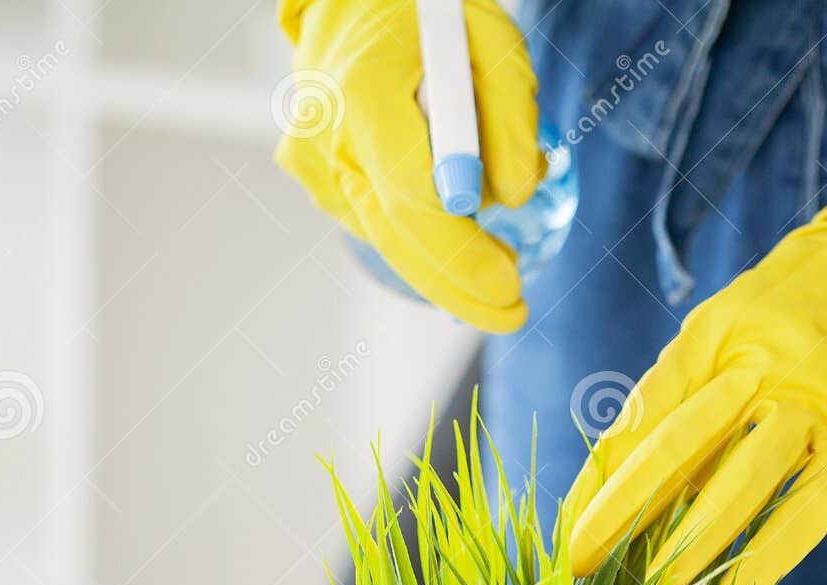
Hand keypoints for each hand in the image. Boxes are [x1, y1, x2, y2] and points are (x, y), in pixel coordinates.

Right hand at [274, 0, 542, 332]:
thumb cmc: (427, 11)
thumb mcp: (490, 39)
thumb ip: (509, 116)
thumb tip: (515, 196)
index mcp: (364, 89)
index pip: (412, 198)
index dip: (461, 254)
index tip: (507, 286)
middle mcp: (325, 132)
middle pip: (394, 237)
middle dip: (457, 286)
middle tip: (510, 312)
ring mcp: (311, 158)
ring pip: (384, 236)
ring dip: (443, 262)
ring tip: (497, 261)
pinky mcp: (313, 174)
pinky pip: (374, 219)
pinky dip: (416, 232)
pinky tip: (448, 213)